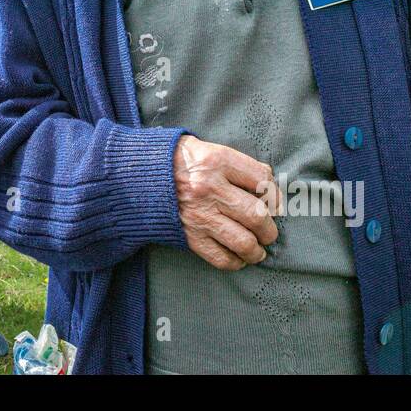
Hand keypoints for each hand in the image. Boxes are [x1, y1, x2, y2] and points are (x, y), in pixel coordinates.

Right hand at [172, 134, 280, 270]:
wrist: (134, 175)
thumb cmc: (176, 160)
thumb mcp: (206, 149)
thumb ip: (236, 165)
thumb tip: (268, 187)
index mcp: (217, 161)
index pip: (262, 179)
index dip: (275, 194)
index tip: (275, 203)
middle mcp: (210, 188)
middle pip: (257, 215)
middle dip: (269, 229)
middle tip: (269, 232)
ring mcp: (199, 215)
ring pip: (244, 242)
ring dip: (257, 250)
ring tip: (259, 250)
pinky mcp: (188, 235)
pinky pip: (221, 257)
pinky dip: (235, 262)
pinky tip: (239, 258)